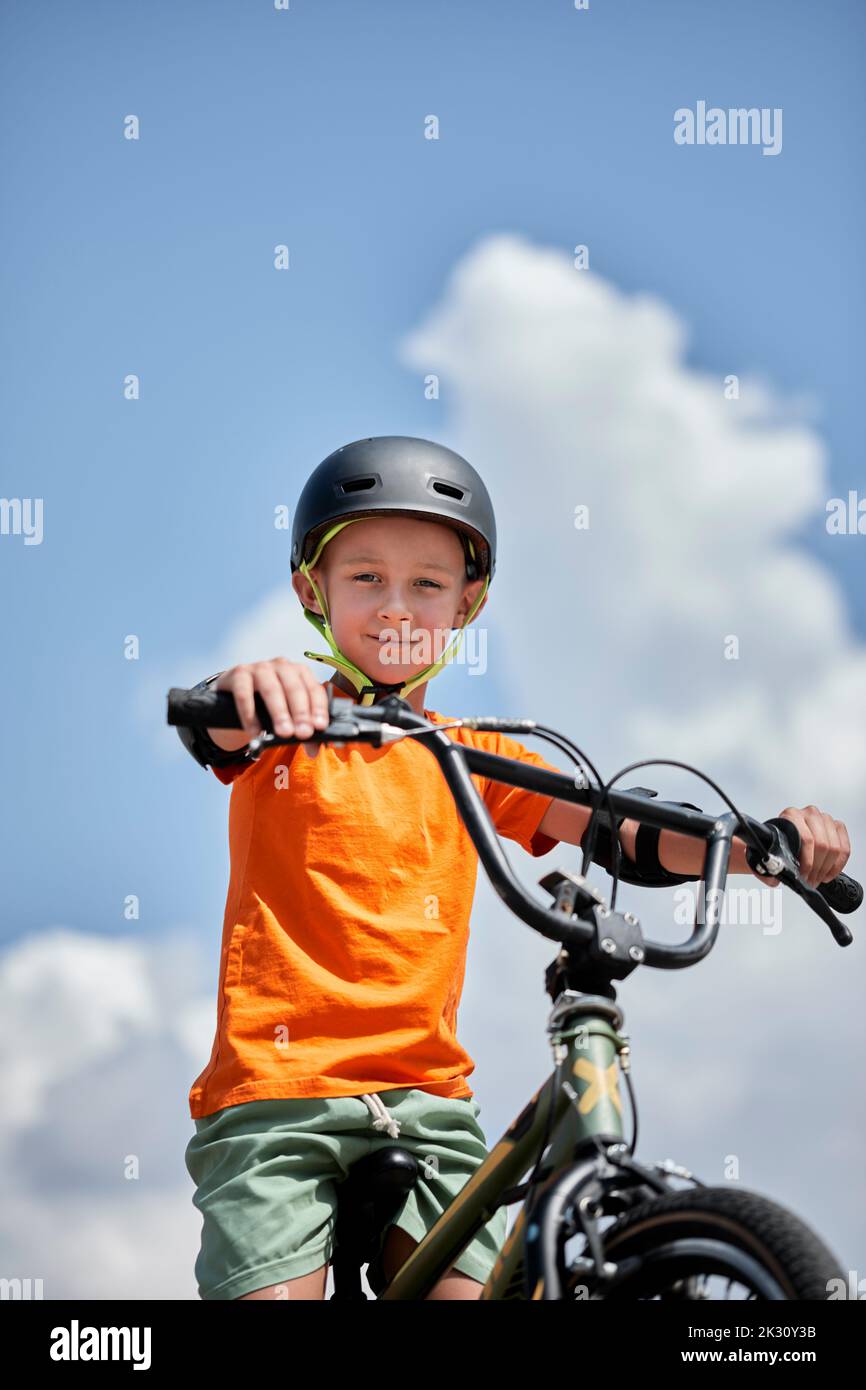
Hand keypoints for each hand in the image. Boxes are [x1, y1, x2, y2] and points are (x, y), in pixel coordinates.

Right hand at [214, 659, 329, 758]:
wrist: (234, 691)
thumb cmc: (267, 702)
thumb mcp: (287, 713)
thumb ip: (301, 729)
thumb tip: (314, 750)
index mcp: (300, 672)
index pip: (314, 689)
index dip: (318, 708)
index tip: (320, 727)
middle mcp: (282, 666)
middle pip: (294, 688)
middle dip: (301, 713)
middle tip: (304, 733)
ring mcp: (259, 667)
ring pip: (271, 689)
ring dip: (279, 713)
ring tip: (284, 733)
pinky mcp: (239, 673)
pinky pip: (244, 694)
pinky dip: (250, 715)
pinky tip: (254, 732)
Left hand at [760, 805, 850, 887]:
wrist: (783, 835)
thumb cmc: (777, 842)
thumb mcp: (769, 852)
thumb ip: (768, 867)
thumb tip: (774, 880)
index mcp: (792, 815)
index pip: (807, 839)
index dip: (807, 863)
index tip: (803, 876)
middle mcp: (810, 814)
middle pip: (823, 845)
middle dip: (817, 869)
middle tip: (810, 881)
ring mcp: (825, 819)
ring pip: (834, 847)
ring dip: (827, 868)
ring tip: (817, 879)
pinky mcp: (836, 826)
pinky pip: (844, 847)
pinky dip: (838, 864)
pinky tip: (828, 873)